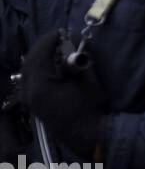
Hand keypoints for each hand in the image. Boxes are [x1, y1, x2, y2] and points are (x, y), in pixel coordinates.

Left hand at [20, 30, 105, 158]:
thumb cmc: (91, 108)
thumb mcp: (87, 81)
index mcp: (41, 84)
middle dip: (41, 49)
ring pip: (28, 73)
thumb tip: (72, 49)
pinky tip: (51, 68)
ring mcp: (30, 100)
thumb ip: (76, 63)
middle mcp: (30, 91)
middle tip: (56, 40)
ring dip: (39, 60)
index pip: (39, 54)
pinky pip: (31, 82)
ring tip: (54, 52)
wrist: (89, 136)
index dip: (49, 40)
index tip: (60, 32)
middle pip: (29, 63)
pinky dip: (39, 70)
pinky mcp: (35, 105)